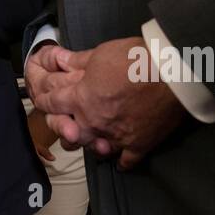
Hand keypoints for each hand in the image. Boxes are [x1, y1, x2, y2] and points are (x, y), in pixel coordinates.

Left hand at [31, 38, 187, 170]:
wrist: (174, 73)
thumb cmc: (136, 58)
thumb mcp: (100, 53)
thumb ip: (76, 62)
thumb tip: (58, 61)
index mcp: (81, 99)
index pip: (51, 103)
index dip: (43, 99)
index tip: (41, 99)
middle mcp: (94, 123)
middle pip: (68, 133)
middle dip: (63, 127)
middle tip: (66, 120)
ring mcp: (115, 138)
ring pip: (93, 150)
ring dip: (89, 143)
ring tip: (91, 136)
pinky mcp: (138, 146)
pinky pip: (124, 162)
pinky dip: (119, 160)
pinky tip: (116, 155)